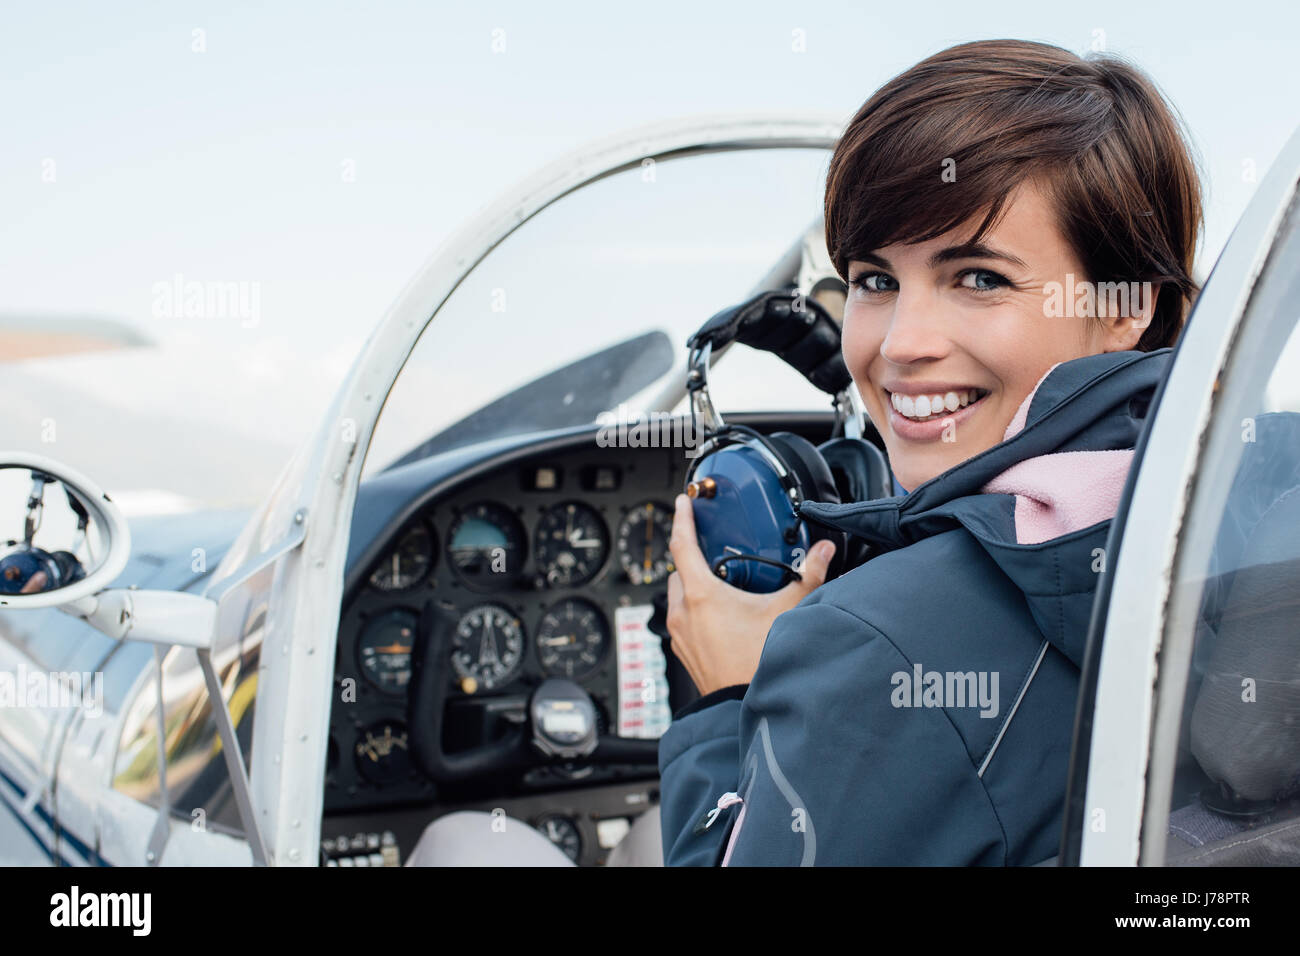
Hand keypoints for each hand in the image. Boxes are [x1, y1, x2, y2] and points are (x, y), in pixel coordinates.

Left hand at [665, 493, 835, 694]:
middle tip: (709, 549)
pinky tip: (719, 617)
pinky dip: (695, 612)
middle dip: (690, 558)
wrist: (744, 708)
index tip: (684, 503)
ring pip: (678, 598)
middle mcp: (684, 613)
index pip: (682, 544)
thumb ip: (808, 576)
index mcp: (702, 595)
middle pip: (678, 571)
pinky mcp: (685, 653)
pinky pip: (683, 622)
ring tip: (719, 585)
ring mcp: (681, 635)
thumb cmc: (759, 664)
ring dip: (692, 587)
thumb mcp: (788, 611)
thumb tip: (822, 552)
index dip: (682, 518)